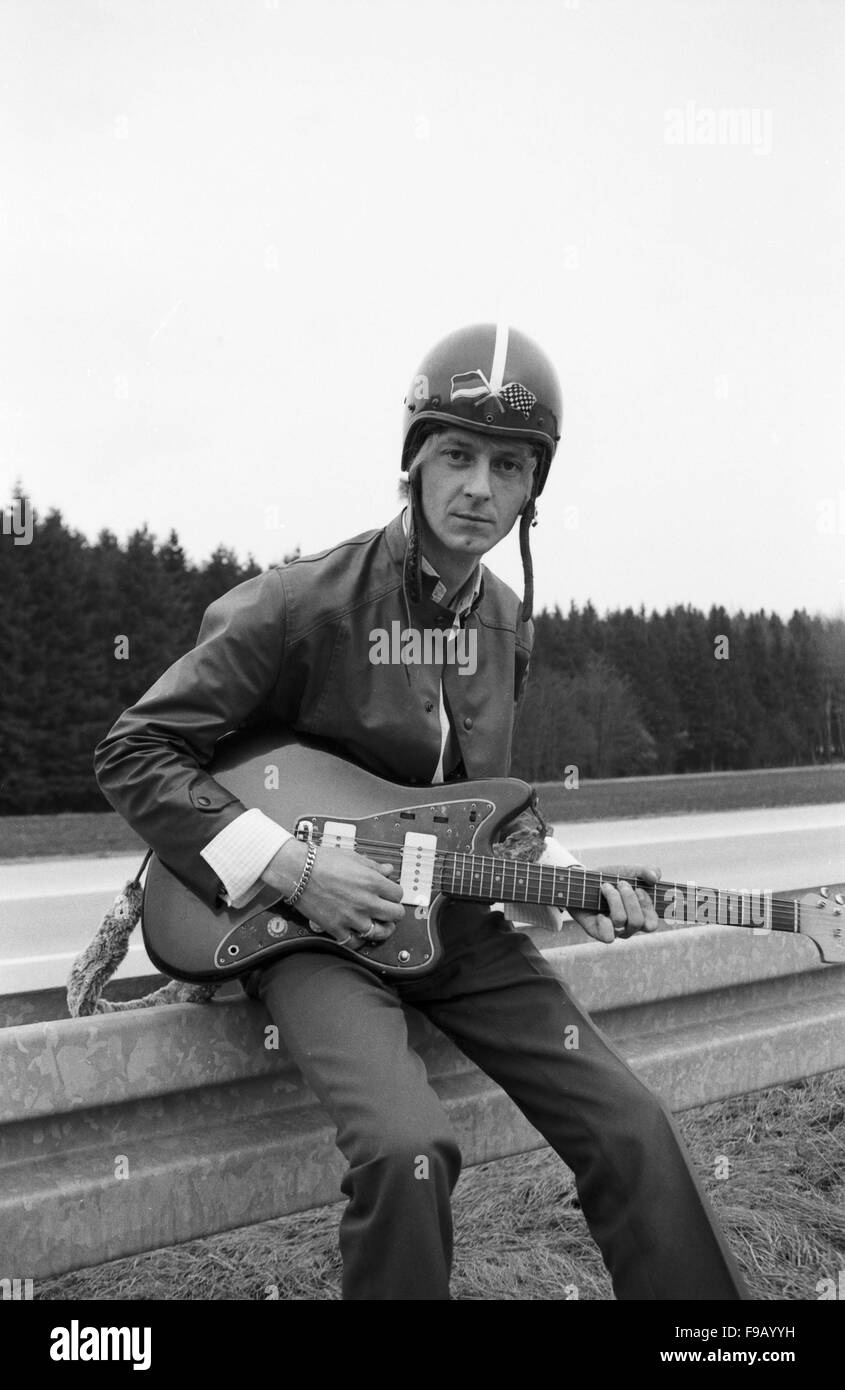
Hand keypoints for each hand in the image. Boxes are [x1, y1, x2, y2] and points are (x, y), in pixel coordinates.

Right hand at [261, 840, 403, 948]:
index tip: (390, 895)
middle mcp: (366, 901)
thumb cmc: (322, 861)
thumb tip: (387, 870)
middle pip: (395, 914)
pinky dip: (358, 941)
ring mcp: (352, 917)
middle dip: (394, 912)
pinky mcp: (336, 928)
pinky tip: (358, 934)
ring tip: (380, 926)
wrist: (298, 871)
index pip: (398, 894)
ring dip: (382, 929)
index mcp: (373, 882)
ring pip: (380, 932)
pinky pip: (354, 943)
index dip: (395, 894)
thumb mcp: (353, 857)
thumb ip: (374, 866)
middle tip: (389, 910)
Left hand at [569, 864, 661, 944]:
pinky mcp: (597, 932)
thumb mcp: (630, 870)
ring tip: (606, 886)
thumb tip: (654, 877)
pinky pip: (607, 936)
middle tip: (620, 883)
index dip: (647, 906)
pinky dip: (604, 922)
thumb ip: (647, 871)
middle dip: (629, 898)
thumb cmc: (611, 877)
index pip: (652, 923)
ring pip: (620, 921)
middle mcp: (629, 927)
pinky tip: (599, 911)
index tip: (638, 888)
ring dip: (614, 899)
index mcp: (641, 917)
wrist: (583, 880)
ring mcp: (614, 931)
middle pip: (637, 922)